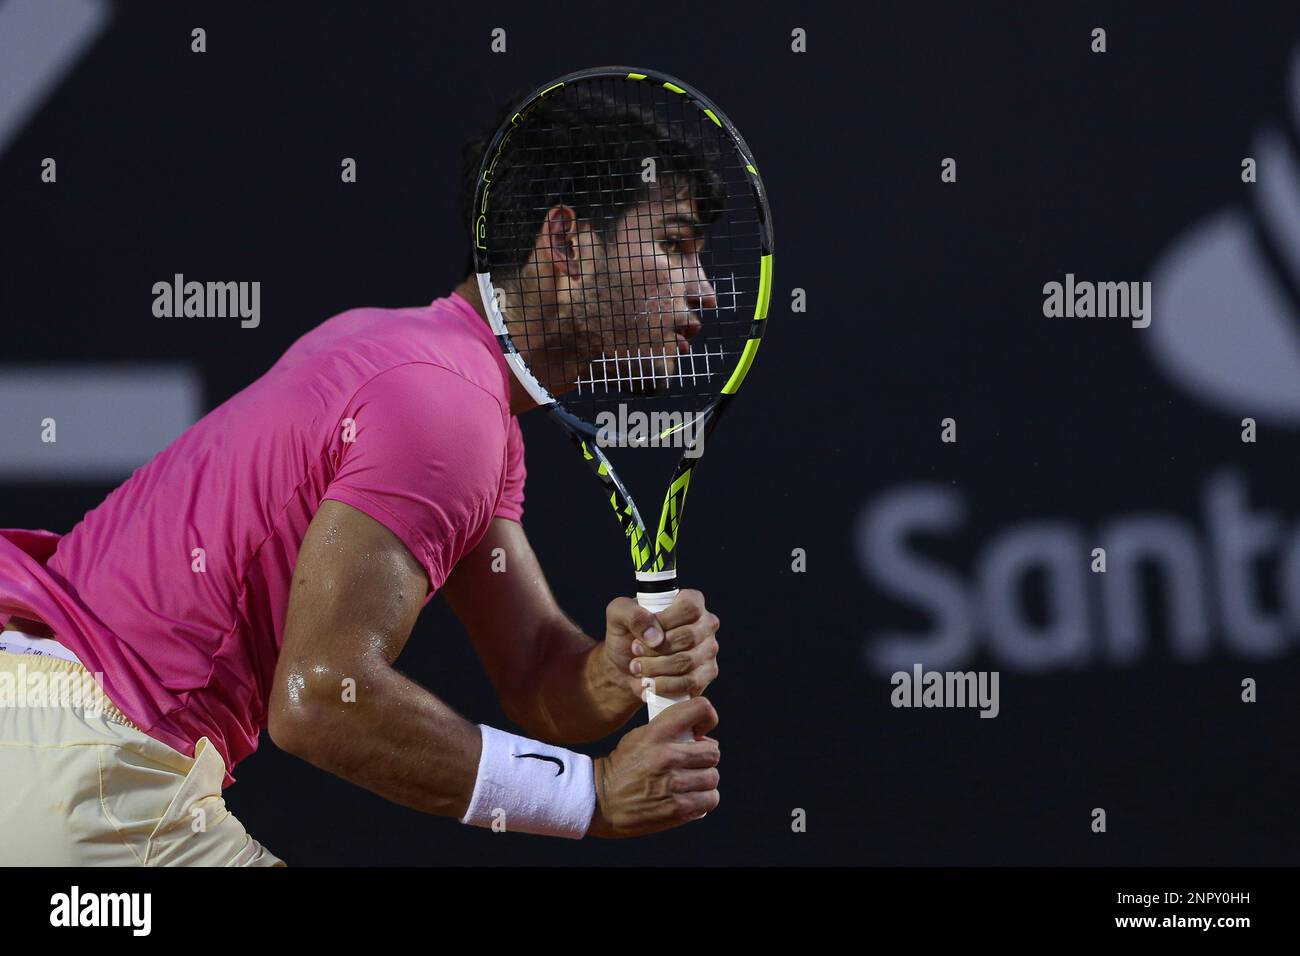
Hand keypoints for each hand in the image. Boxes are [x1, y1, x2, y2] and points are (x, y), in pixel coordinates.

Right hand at [588, 697, 720, 837]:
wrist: (600, 800)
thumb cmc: (622, 767)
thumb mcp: (639, 736)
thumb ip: (668, 730)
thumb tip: (702, 738)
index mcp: (658, 732)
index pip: (701, 709)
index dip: (708, 718)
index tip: (701, 731)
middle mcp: (668, 756)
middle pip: (713, 751)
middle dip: (705, 757)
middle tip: (692, 763)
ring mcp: (674, 784)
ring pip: (712, 777)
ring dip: (703, 780)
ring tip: (689, 782)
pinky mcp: (678, 808)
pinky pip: (710, 799)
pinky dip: (704, 799)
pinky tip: (690, 798)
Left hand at [603, 590, 720, 704]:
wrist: (627, 665)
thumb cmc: (627, 634)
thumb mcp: (618, 615)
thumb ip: (632, 614)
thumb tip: (655, 635)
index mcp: (691, 601)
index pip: (690, 607)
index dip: (665, 621)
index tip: (645, 631)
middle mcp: (706, 624)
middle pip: (687, 637)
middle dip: (654, 649)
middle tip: (635, 650)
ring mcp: (709, 650)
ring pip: (686, 662)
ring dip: (655, 668)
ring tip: (637, 667)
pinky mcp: (706, 674)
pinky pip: (689, 683)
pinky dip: (663, 685)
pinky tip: (649, 684)